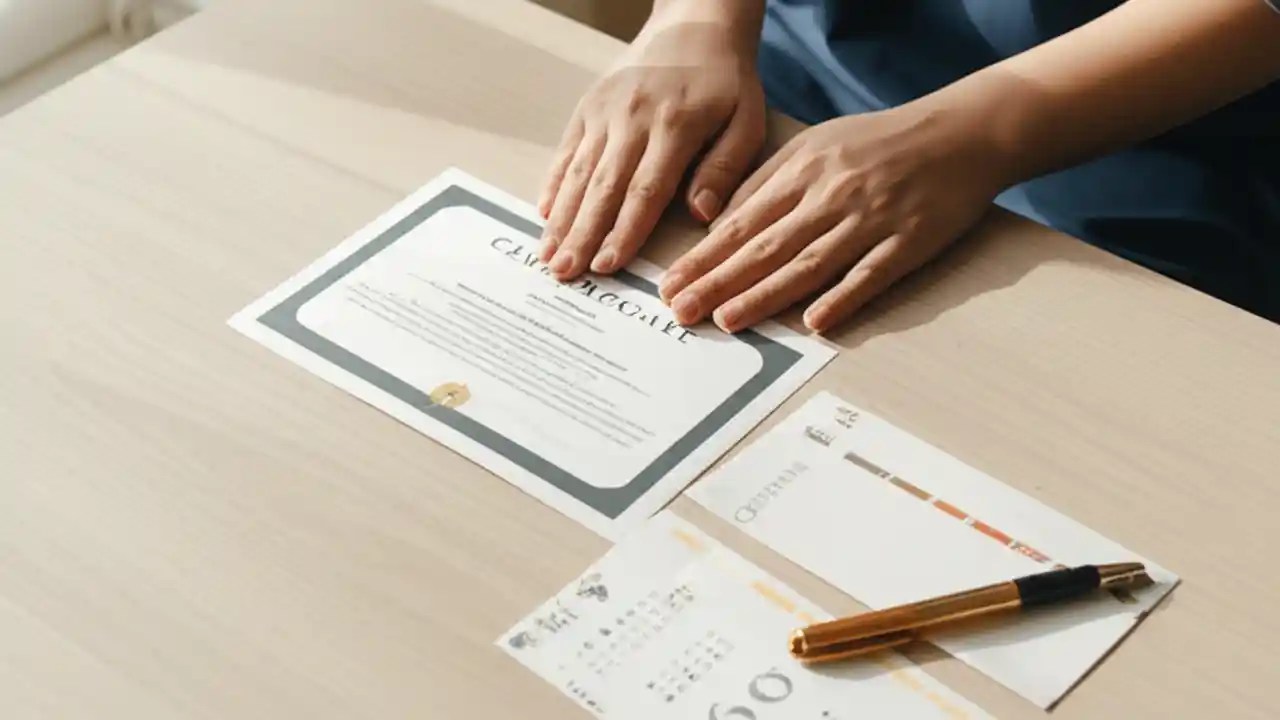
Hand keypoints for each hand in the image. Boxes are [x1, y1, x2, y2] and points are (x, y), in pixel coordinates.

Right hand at [537, 10, 765, 278]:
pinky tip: (545, 216)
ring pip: (579, 172)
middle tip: (565, 273)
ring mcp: (604, 111)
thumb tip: (702, 214)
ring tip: (550, 257)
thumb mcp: (746, 121)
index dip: (624, 231)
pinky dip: (554, 184)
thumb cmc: (725, 83)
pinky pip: (567, 151)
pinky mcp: (588, 107)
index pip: (645, 190)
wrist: (694, 26)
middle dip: (582, 234)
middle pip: (604, 187)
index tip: (607, 266)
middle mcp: (632, 118)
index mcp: (675, 125)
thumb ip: (725, 168)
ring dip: (562, 218)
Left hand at [659, 105, 1009, 333]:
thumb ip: (768, 182)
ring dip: (765, 295)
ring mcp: (871, 218)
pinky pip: (871, 273)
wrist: (961, 132)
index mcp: (803, 170)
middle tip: (681, 311)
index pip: (742, 221)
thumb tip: (722, 225)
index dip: (704, 256)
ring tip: (727, 320)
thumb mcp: (817, 145)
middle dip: (718, 281)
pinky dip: (842, 297)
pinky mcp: (909, 240)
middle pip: (765, 246)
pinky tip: (815, 322)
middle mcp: (831, 194)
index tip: (670, 284)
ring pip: (809, 263)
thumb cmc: (880, 142)